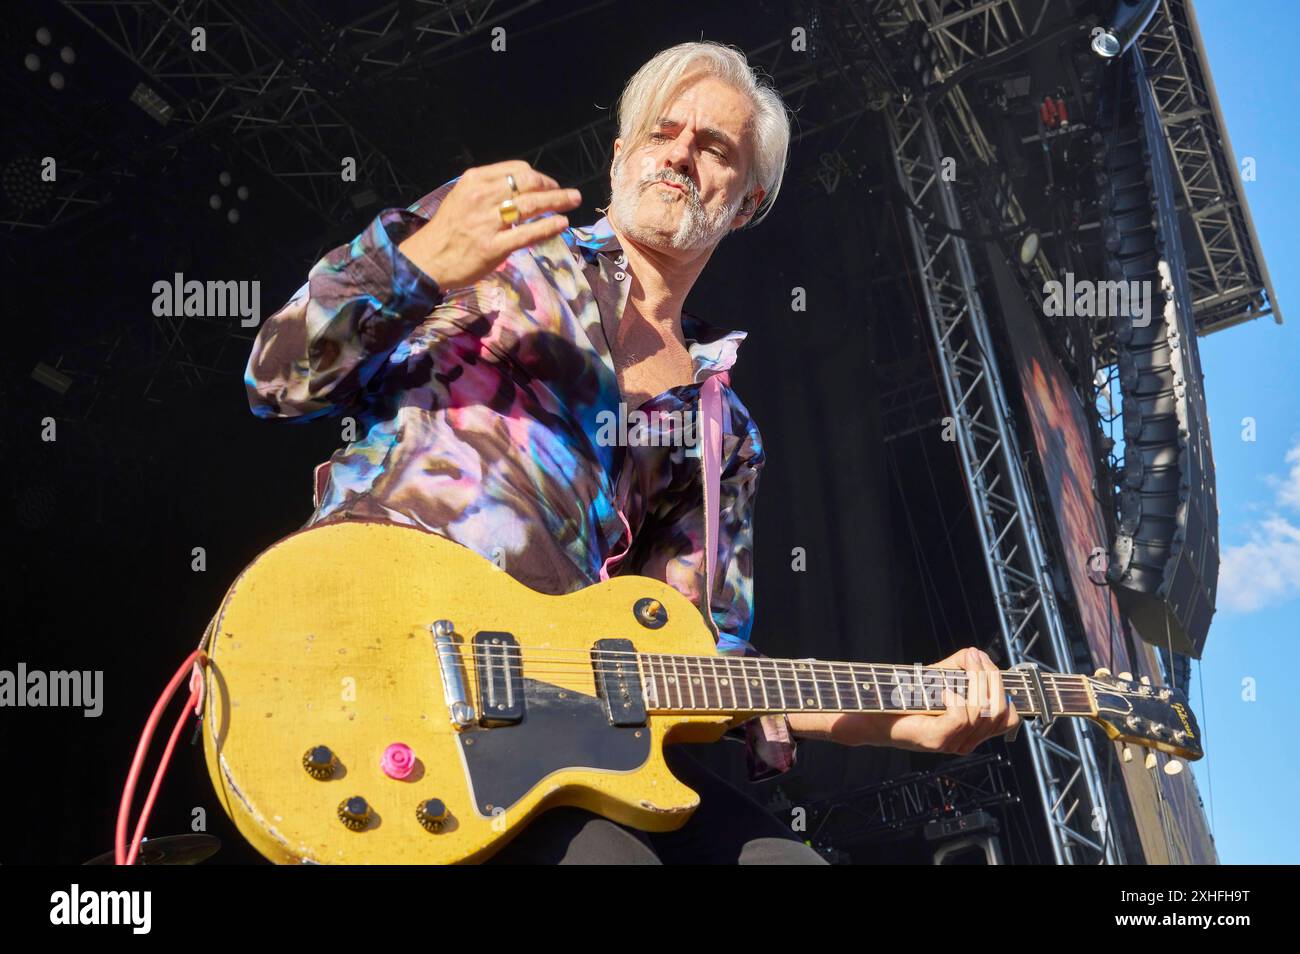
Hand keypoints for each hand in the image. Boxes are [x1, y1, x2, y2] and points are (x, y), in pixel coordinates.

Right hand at [399, 160, 582, 288]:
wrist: (427, 259)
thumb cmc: (447, 230)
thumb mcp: (462, 197)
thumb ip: (488, 190)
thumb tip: (521, 188)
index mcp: (475, 181)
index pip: (517, 170)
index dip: (539, 177)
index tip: (550, 185)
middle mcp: (482, 197)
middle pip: (528, 184)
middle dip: (554, 188)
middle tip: (570, 195)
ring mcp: (488, 222)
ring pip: (532, 206)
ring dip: (558, 202)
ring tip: (573, 203)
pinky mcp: (493, 247)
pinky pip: (527, 233)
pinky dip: (548, 227)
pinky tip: (561, 224)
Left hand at [887, 648, 1020, 753]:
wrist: (875, 711)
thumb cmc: (905, 697)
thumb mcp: (940, 678)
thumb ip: (962, 666)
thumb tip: (978, 654)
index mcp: (974, 731)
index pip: (1008, 717)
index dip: (1003, 688)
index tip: (985, 664)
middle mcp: (967, 741)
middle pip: (1000, 712)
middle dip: (990, 679)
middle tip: (974, 658)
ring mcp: (952, 743)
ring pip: (982, 711)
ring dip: (975, 680)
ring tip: (963, 666)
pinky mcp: (936, 739)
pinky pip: (961, 717)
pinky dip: (956, 698)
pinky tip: (944, 691)